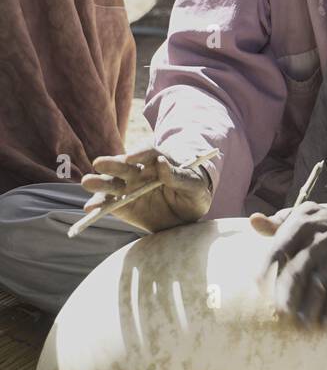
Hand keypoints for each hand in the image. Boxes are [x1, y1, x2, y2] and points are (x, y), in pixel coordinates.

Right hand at [81, 147, 213, 231]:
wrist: (187, 215)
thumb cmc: (193, 193)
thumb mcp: (194, 186)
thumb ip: (179, 177)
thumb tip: (162, 164)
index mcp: (159, 160)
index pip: (148, 153)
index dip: (140, 154)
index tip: (131, 159)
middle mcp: (140, 171)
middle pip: (125, 165)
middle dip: (112, 164)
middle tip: (99, 163)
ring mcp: (129, 188)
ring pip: (113, 183)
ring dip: (100, 183)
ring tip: (88, 183)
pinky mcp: (123, 205)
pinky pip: (110, 204)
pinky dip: (100, 206)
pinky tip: (90, 208)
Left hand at [250, 186, 326, 326]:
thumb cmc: (320, 220)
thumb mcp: (300, 214)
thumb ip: (274, 222)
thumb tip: (253, 220)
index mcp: (301, 225)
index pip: (280, 248)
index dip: (267, 267)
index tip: (257, 287)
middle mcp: (317, 241)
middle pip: (298, 270)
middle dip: (287, 294)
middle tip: (278, 314)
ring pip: (318, 284)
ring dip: (309, 306)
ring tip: (299, 326)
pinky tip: (324, 323)